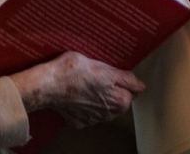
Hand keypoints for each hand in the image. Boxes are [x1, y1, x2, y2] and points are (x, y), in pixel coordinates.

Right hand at [10, 51, 144, 127]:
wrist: (48, 85)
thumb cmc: (74, 71)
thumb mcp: (104, 67)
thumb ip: (126, 78)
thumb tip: (141, 86)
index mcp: (120, 101)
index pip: (131, 90)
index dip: (121, 79)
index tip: (110, 73)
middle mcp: (109, 114)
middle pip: (117, 100)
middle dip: (110, 90)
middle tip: (96, 76)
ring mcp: (93, 120)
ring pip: (102, 108)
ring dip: (98, 98)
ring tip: (85, 84)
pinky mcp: (80, 122)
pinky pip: (87, 113)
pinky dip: (84, 106)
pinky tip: (76, 95)